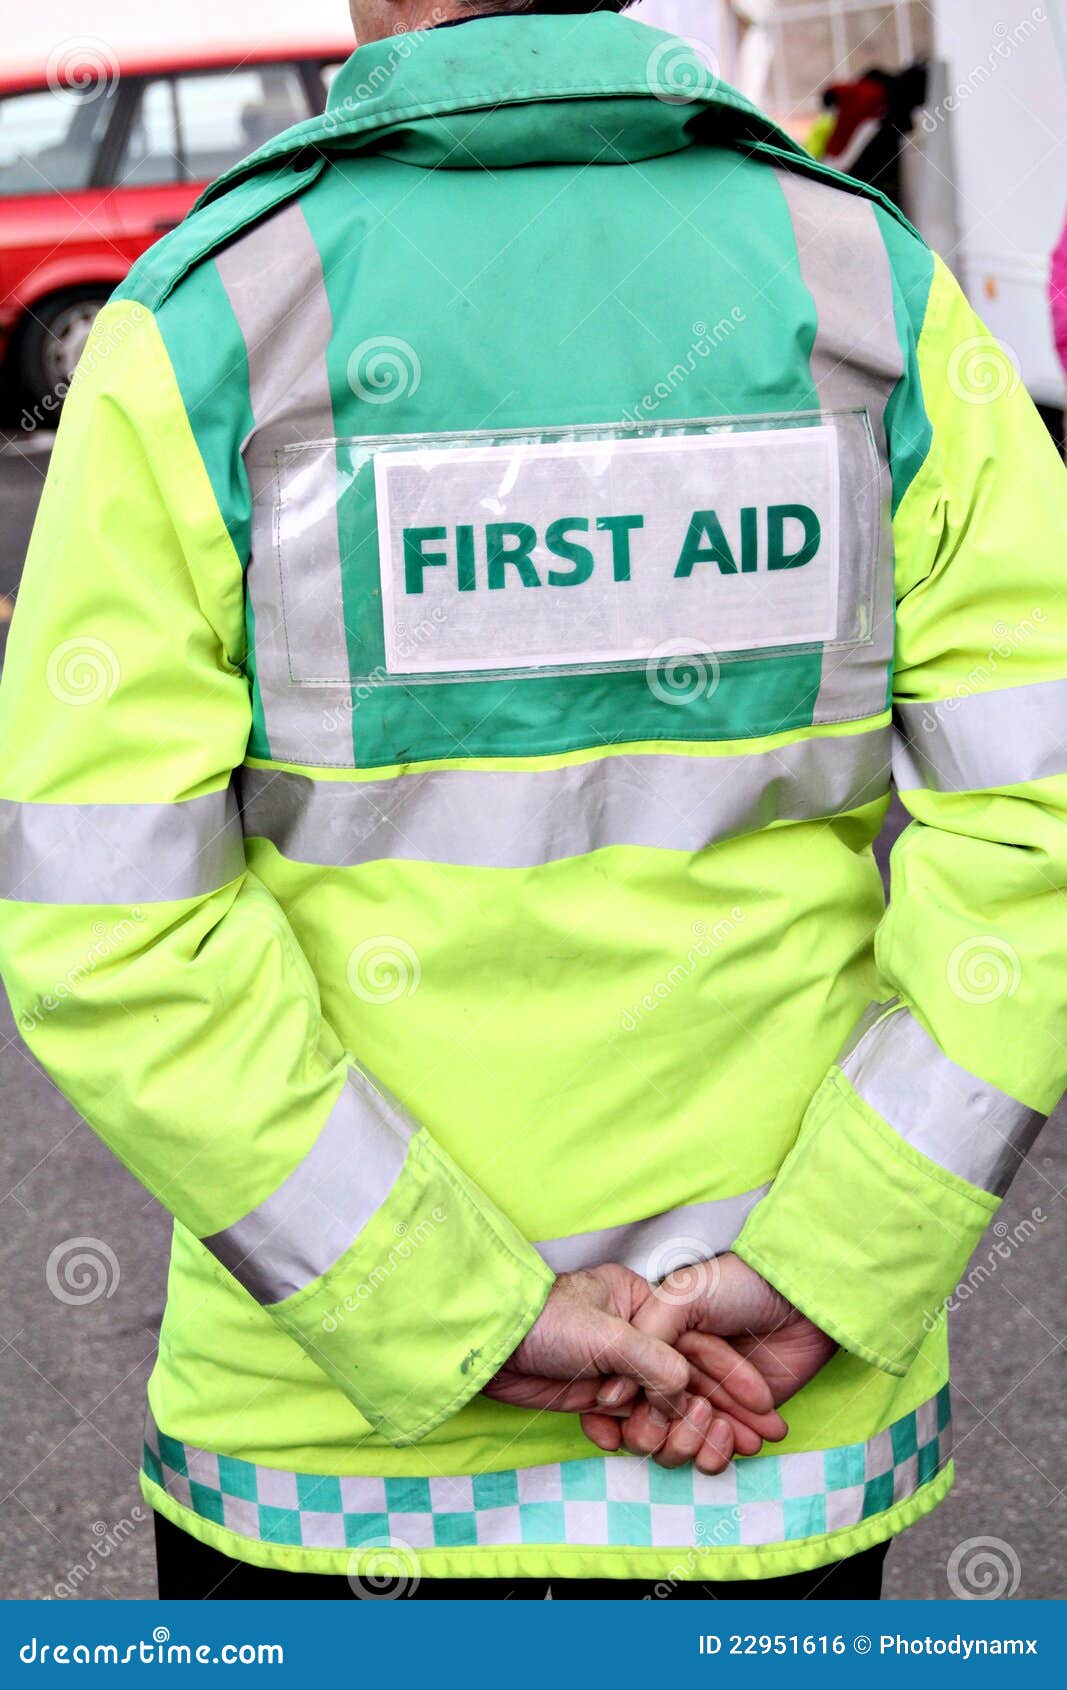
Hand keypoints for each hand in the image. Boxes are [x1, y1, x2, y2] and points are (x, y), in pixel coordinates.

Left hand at [482, 1263, 780, 1432]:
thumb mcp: (605, 1335)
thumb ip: (652, 1362)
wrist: (485, 1342)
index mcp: (642, 1303)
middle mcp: (633, 1334)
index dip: (734, 1378)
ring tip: (716, 1455)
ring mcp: (614, 1366)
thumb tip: (684, 1393)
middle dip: (722, 1412)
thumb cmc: (541, 1320)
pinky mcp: (592, 1393)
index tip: (765, 1407)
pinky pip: (631, 1421)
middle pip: (688, 1379)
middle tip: (755, 1442)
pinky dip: (645, 1437)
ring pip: (663, 1405)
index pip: (699, 1343)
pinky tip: (663, 1452)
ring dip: (687, 1430)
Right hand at [580, 1253, 836, 1471]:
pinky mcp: (737, 1418)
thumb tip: (612, 1397)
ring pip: (682, 1443)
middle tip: (695, 1416)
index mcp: (650, 1344)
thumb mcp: (683, 1296)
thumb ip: (648, 1338)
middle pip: (649, 1424)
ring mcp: (704, 1397)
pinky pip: (719, 1448)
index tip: (635, 1423)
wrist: (802, 1298)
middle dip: (666, 1433)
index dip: (625, 1412)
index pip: (624, 1390)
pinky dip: (729, 1449)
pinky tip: (752, 1437)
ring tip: (725, 1427)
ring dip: (699, 1445)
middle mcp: (670, 1374)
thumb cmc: (739, 1285)